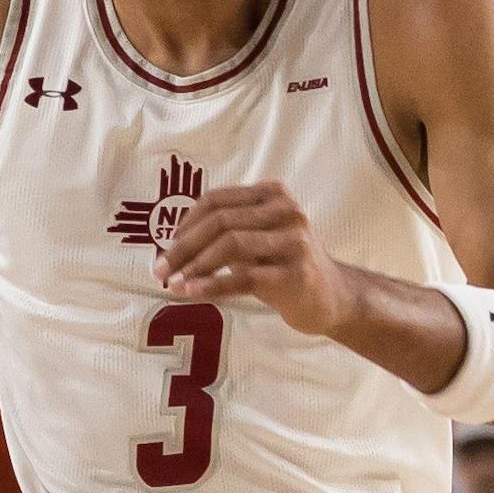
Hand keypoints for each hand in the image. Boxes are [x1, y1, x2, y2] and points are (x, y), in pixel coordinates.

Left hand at [154, 180, 355, 335]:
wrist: (333, 298)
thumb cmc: (286, 266)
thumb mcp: (259, 237)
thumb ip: (226, 232)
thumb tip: (173, 247)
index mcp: (273, 194)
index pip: (218, 200)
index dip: (186, 222)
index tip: (167, 245)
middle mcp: (287, 211)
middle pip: (221, 221)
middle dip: (183, 246)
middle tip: (160, 269)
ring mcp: (294, 242)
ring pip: (231, 245)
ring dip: (195, 265)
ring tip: (173, 283)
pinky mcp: (294, 274)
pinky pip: (244, 277)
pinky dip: (212, 284)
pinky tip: (192, 292)